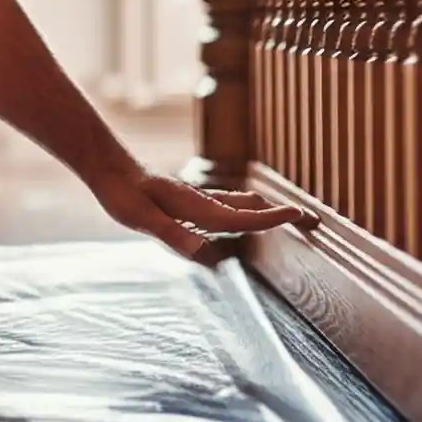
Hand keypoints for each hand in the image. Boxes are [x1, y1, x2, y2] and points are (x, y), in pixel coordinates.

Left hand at [91, 170, 316, 260]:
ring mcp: (196, 200)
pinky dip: (245, 209)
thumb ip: (172, 234)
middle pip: (250, 207)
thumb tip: (202, 252)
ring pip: (239, 203)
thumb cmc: (123, 195)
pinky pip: (225, 205)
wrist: (110, 170)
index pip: (242, 217)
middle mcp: (202, 202)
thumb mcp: (142, 218)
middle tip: (311, 219)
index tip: (301, 216)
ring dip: (265, 210)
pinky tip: (241, 215)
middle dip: (280, 213)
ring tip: (287, 216)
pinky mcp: (187, 200)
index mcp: (197, 208)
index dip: (272, 219)